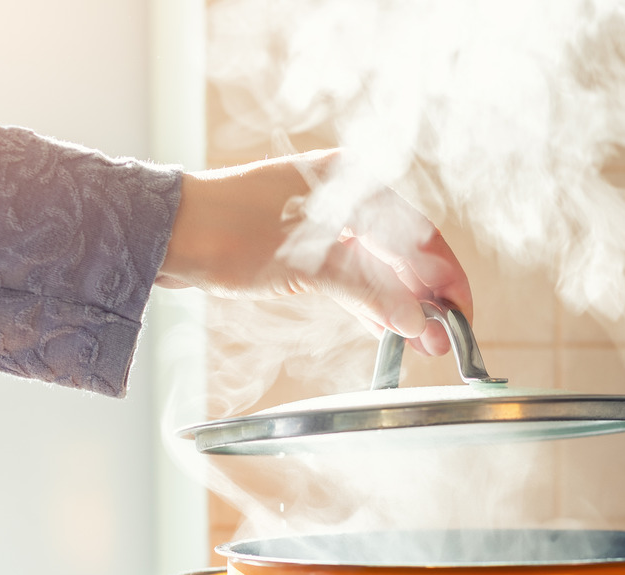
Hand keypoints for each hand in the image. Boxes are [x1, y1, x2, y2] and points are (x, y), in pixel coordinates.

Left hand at [155, 149, 472, 355]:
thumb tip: (417, 322)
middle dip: (425, 298)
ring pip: (378, 267)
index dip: (445, 279)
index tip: (460, 316)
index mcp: (352, 181)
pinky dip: (370, 302)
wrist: (163, 234)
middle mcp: (343, 196)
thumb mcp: (309, 264)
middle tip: (442, 341)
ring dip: (400, 304)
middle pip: (403, 252)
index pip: (420, 234)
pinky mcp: (303, 247)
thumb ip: (371, 292)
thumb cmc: (228, 231)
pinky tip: (388, 329)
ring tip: (421, 343)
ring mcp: (323, 221)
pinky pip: (351, 275)